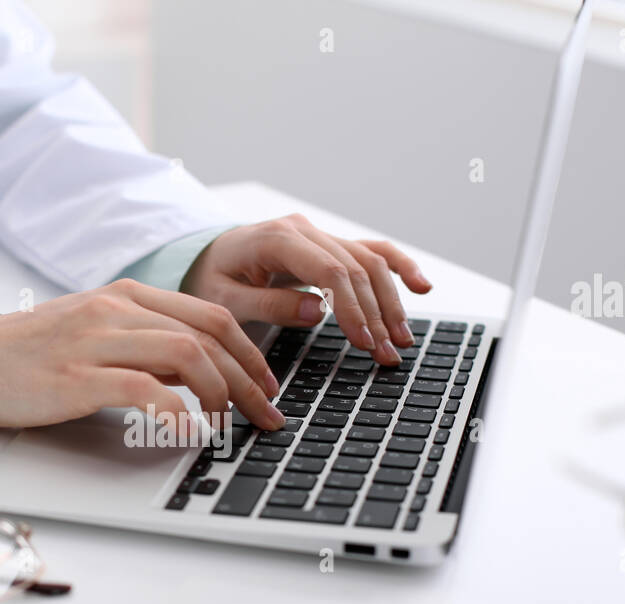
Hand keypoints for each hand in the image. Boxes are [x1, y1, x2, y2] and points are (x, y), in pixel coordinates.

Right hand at [0, 278, 284, 430]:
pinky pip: (143, 390)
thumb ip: (149, 348)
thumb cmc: (36, 356)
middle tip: (267, 417)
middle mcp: (118, 309)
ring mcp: (97, 339)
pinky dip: (176, 414)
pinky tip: (189, 434)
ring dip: (220, 395)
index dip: (252, 354)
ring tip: (228, 427)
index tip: (269, 388)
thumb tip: (204, 375)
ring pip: (186, 355)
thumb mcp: (101, 336)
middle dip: (250, 381)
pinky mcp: (77, 376)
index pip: (212, 316)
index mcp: (129, 296)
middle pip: (210, 336)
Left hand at [181, 214, 432, 364]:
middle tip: (388, 353)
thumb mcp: (224, 300)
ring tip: (402, 340)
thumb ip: (268, 305)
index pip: (329, 271)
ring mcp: (319, 234)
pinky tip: (421, 287)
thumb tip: (318, 311)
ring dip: (391, 301)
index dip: (352, 307)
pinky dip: (398, 267)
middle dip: (377, 313)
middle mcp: (303, 229)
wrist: (203, 258)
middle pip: (356, 268)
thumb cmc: (210, 280)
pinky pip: (370, 251)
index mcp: (276, 238)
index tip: (364, 341)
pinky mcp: (328, 245)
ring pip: (369, 261)